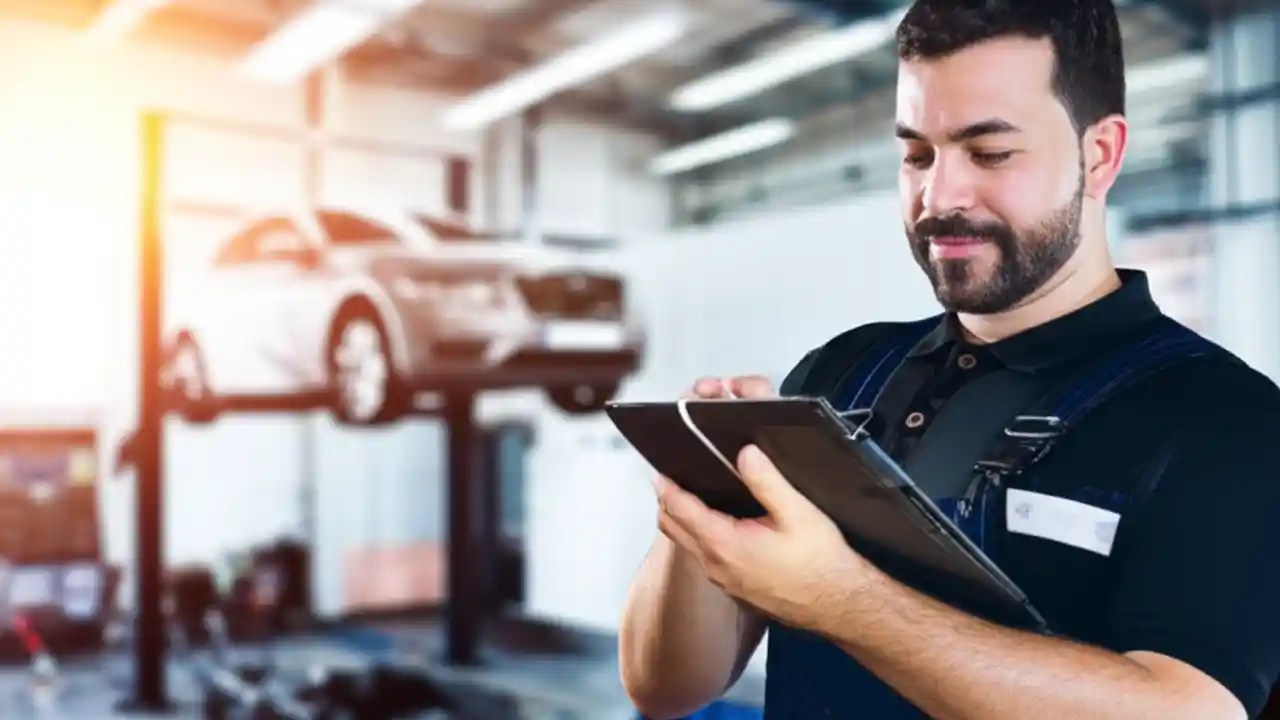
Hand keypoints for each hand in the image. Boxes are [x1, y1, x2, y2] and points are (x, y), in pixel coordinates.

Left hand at [653, 376, 882, 630]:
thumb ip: (767, 480)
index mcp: (726, 545)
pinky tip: (717, 524)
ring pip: (687, 545)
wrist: (840, 605)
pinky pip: (704, 559)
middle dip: (667, 501)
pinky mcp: (734, 589)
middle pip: (673, 528)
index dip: (666, 486)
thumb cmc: (823, 563)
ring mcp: (723, 581)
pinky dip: (699, 537)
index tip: (660, 469)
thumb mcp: (798, 512)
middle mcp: (717, 567)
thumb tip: (745, 454)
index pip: (679, 510)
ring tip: (691, 494)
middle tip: (670, 477)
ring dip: (682, 520)